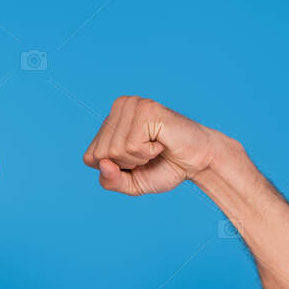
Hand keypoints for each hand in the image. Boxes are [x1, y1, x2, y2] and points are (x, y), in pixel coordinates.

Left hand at [82, 97, 222, 195]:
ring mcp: (132, 105)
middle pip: (101, 154)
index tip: (136, 161)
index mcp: (110, 122)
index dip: (114, 170)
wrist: (198, 162)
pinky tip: (161, 142)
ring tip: (155, 147)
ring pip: (115, 150)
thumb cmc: (166, 167)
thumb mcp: (131, 183)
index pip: (90, 158)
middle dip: (126, 165)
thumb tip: (103, 164)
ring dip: (139, 158)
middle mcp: (118, 107)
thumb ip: (110, 180)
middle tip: (148, 155)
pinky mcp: (146, 108)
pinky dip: (148, 152)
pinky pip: (132, 145)